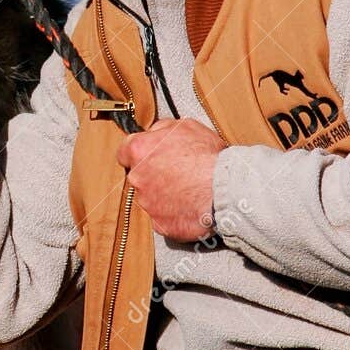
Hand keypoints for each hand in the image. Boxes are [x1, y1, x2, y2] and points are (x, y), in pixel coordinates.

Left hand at [116, 117, 227, 241]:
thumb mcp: (186, 126)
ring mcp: (147, 203)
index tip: (149, 156)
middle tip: (177, 173)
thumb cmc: (208, 156)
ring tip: (188, 190)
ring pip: (150, 198)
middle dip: (153, 175)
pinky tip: (190, 205)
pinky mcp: (160, 224)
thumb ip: (162, 129)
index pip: (124, 152)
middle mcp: (138, 178)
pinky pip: (163, 218)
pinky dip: (174, 213)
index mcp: (140, 150)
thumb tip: (154, 133)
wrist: (224, 188)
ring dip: (164, 195)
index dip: (139, 154)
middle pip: (138, 177)